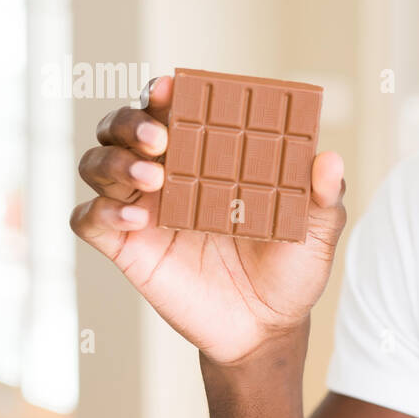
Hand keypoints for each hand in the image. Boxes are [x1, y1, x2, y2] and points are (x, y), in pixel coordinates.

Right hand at [70, 76, 346, 364]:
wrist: (268, 329)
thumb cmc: (290, 270)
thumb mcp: (316, 231)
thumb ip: (323, 195)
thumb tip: (329, 159)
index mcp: (207, 156)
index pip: (171, 109)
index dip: (162, 92)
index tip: (170, 87)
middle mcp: (168, 174)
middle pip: (121, 126)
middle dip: (131, 122)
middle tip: (161, 139)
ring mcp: (144, 209)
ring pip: (96, 163)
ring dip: (114, 161)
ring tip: (153, 176)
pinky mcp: (127, 247)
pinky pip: (89, 219)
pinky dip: (101, 211)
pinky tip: (137, 219)